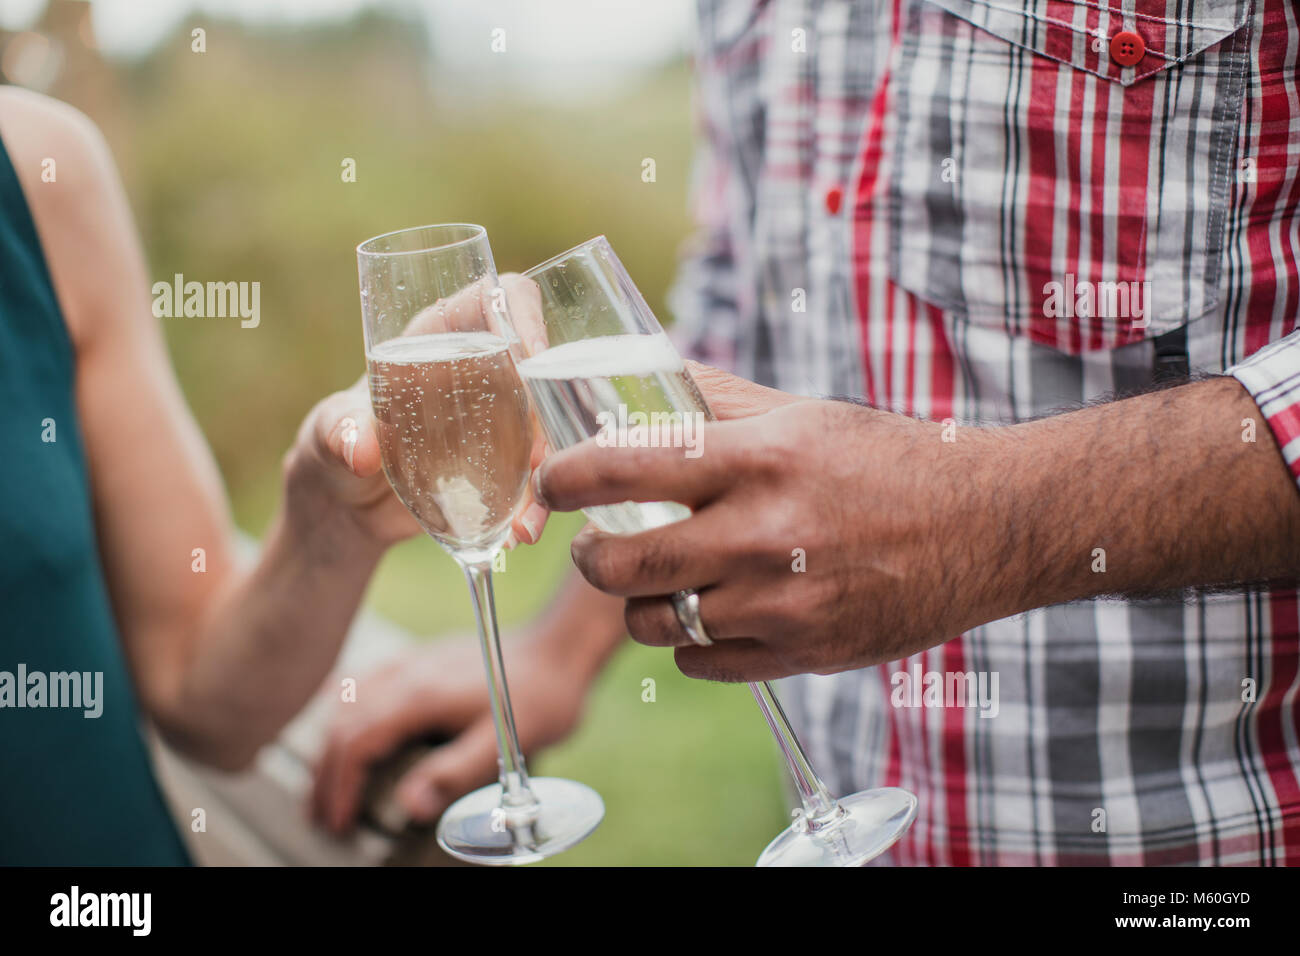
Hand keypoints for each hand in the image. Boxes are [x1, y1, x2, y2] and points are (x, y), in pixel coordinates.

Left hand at [286, 273, 549, 548]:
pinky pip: (537, 475)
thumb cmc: (330, 446)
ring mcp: (500, 419)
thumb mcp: (328, 434)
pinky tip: (521, 533)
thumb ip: (339, 432)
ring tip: (525, 522)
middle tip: (538, 461)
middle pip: (538, 367)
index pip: (497, 297)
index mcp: (441, 334)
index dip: (521, 312)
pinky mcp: (506, 465)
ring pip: (546, 427)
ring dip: (550, 471)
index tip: (530, 352)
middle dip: (546, 411)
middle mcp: (482, 369)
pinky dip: (536, 504)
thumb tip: (359, 448)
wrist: (343, 507)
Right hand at [310, 631, 592, 833]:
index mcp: (420, 696)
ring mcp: (411, 661)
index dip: (340, 786)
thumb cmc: (539, 698)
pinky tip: (342, 725)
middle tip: (324, 817)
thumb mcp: (503, 742)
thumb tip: (410, 806)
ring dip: (331, 746)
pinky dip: (343, 712)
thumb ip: (454, 772)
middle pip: (343, 724)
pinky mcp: (420, 658)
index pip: (357, 743)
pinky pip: (364, 682)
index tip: (338, 821)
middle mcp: (407, 674)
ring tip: (327, 786)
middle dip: (326, 774)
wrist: (558, 648)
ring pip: (347, 702)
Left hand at [534, 364, 1009, 680]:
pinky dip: (692, 641)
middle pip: (622, 565)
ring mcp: (782, 605)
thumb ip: (715, 401)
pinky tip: (713, 611)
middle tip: (594, 545)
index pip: (626, 467)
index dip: (568, 477)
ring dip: (642, 603)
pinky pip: (702, 663)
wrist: (983, 525)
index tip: (553, 482)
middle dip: (589, 556)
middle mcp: (763, 535)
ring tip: (663, 579)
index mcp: (759, 460)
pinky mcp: (802, 654)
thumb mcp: (801, 413)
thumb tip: (637, 379)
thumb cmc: (885, 460)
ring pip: (656, 623)